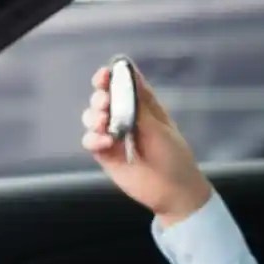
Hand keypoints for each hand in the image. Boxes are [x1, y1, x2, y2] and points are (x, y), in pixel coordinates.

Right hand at [81, 65, 212, 226]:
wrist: (173, 191)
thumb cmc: (173, 155)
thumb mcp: (159, 127)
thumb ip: (139, 104)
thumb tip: (129, 73)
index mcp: (142, 106)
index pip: (122, 85)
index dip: (110, 77)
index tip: (104, 74)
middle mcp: (125, 117)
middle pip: (102, 99)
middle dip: (99, 98)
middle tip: (106, 104)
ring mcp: (113, 136)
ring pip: (92, 118)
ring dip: (93, 117)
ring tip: (104, 123)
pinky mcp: (106, 155)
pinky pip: (90, 141)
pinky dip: (93, 138)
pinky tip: (106, 142)